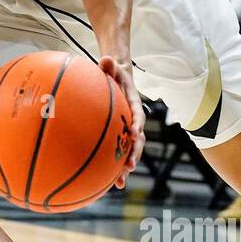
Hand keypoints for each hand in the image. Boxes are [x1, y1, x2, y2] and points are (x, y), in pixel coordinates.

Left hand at [100, 55, 144, 188]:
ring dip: (125, 167)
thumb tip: (105, 58)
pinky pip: (116, 153)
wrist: (116, 79)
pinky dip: (112, 167)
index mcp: (133, 104)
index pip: (137, 115)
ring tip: (119, 183)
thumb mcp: (112, 67)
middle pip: (137, 141)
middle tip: (129, 166)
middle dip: (134, 154)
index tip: (134, 134)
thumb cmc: (112, 73)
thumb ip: (109, 65)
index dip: (137, 124)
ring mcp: (126, 131)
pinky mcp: (117, 136)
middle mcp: (132, 120)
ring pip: (128, 152)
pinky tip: (103, 182)